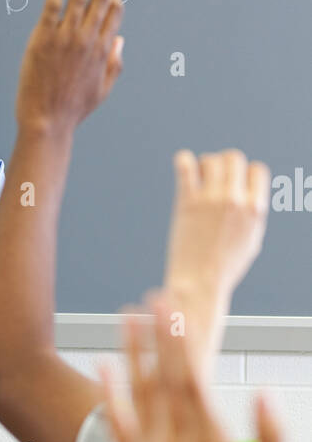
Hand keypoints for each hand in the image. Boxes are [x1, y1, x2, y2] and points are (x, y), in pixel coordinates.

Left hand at [15, 0, 123, 132]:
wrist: (47, 120)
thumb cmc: (74, 108)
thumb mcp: (102, 89)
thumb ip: (114, 64)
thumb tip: (119, 40)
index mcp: (104, 50)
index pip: (114, 12)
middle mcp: (87, 40)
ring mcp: (65, 38)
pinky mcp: (43, 38)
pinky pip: (52, 6)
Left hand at [99, 293, 283, 441]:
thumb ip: (270, 437)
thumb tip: (264, 392)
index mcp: (209, 441)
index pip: (191, 376)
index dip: (181, 338)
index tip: (175, 307)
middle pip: (162, 375)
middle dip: (158, 333)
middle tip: (153, 295)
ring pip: (137, 393)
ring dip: (132, 352)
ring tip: (126, 317)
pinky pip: (117, 424)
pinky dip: (110, 394)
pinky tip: (104, 367)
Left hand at [163, 150, 270, 304]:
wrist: (199, 283)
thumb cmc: (224, 266)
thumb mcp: (251, 239)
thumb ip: (253, 213)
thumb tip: (250, 194)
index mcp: (255, 209)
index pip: (257, 169)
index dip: (245, 174)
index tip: (235, 186)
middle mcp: (235, 200)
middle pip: (233, 157)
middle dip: (225, 165)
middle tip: (214, 180)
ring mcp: (211, 199)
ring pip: (211, 159)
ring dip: (205, 165)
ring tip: (198, 181)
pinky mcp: (187, 202)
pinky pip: (186, 166)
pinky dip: (184, 161)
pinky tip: (183, 167)